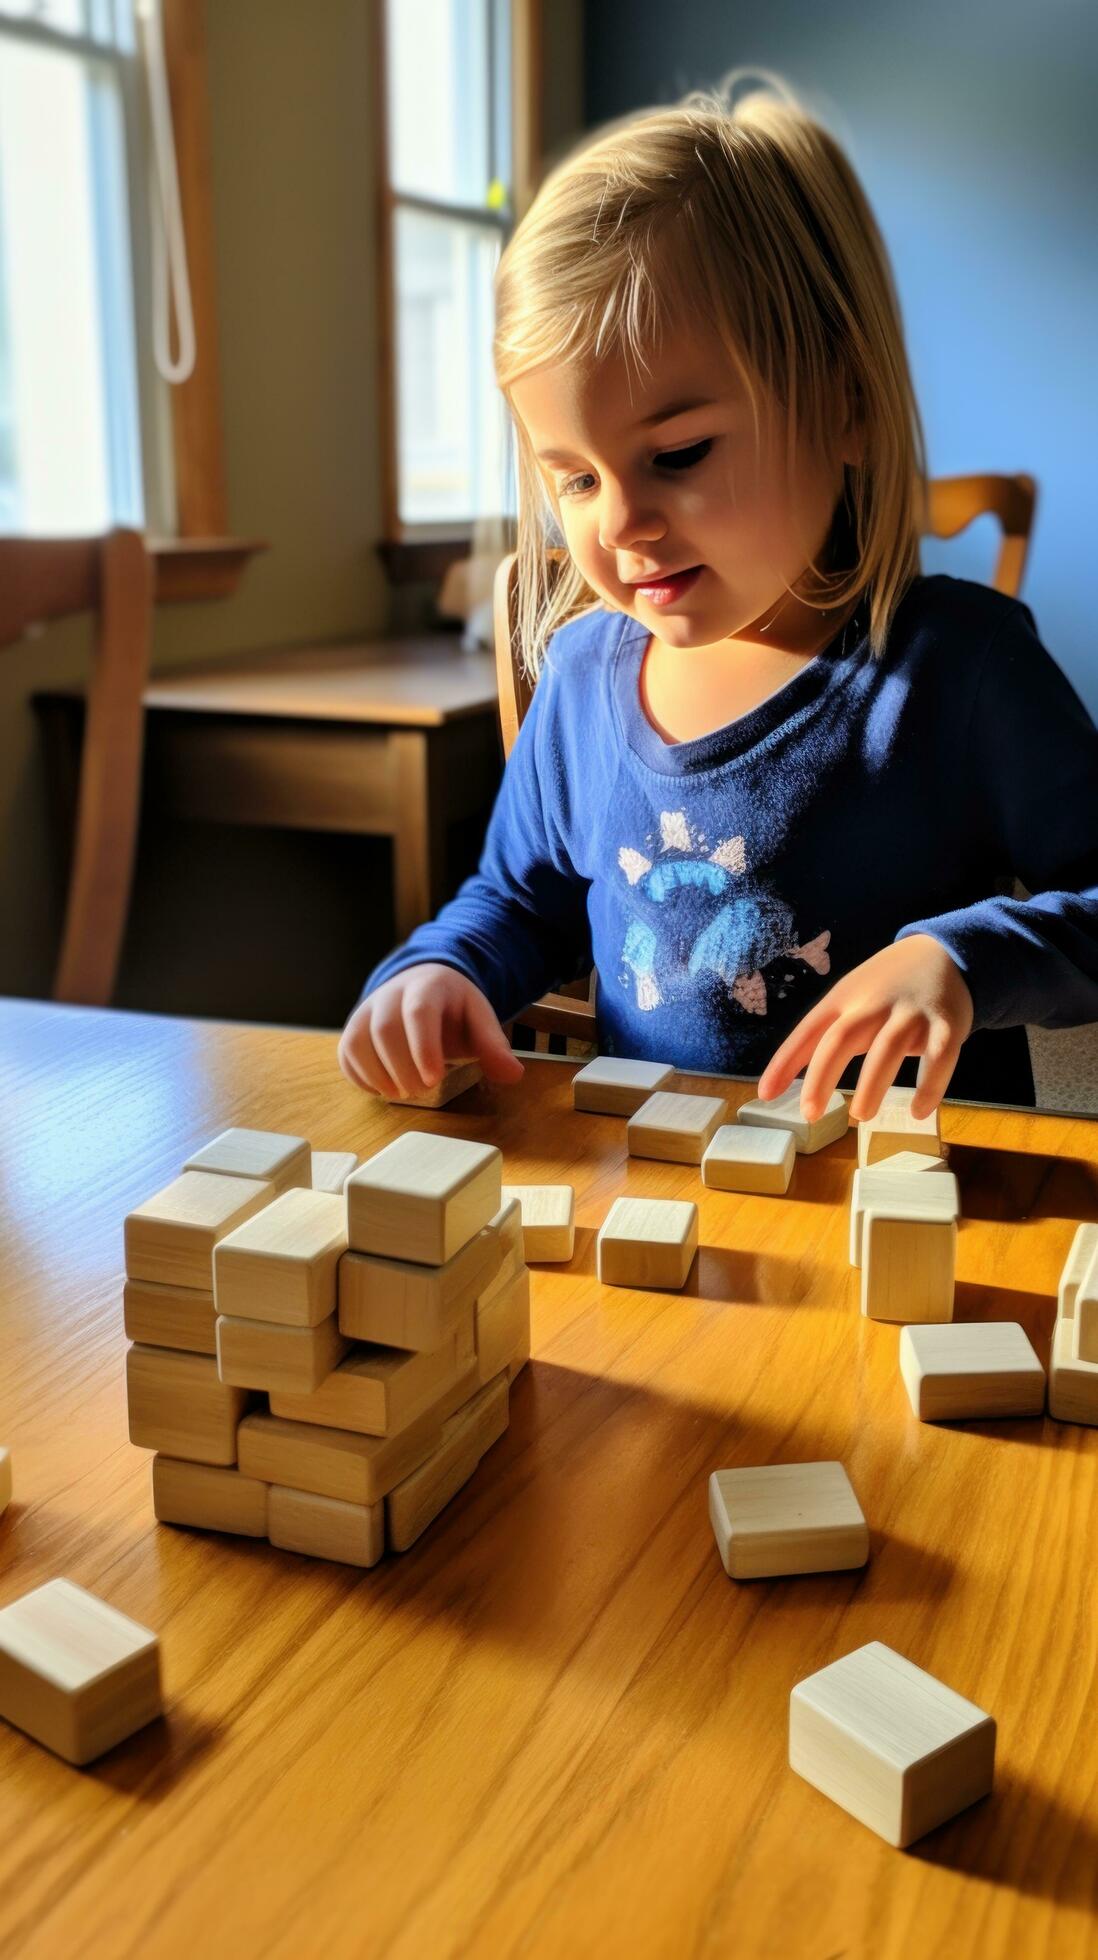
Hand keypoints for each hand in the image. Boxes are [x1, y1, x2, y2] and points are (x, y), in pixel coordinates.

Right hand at [338, 964, 524, 1099]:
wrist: (422, 986)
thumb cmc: (452, 1009)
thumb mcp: (478, 1018)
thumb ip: (493, 1045)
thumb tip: (513, 1074)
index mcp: (427, 986)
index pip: (419, 1012)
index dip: (423, 1047)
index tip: (433, 1079)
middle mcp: (390, 994)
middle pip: (384, 1029)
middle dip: (401, 1066)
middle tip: (421, 1091)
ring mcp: (367, 1011)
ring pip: (358, 1041)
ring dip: (377, 1074)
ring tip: (401, 1094)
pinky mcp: (352, 1029)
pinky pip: (346, 1053)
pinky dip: (361, 1076)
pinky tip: (383, 1089)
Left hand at [756, 935, 973, 1123]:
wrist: (944, 954)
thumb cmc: (883, 988)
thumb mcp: (847, 1002)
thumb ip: (815, 1040)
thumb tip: (771, 1087)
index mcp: (844, 999)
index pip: (808, 1030)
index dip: (785, 1062)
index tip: (766, 1095)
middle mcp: (875, 1004)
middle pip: (843, 1036)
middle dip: (823, 1075)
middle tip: (811, 1113)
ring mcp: (912, 1013)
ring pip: (889, 1047)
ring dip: (873, 1084)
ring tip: (860, 1115)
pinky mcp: (947, 1025)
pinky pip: (940, 1057)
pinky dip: (931, 1085)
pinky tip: (919, 1112)